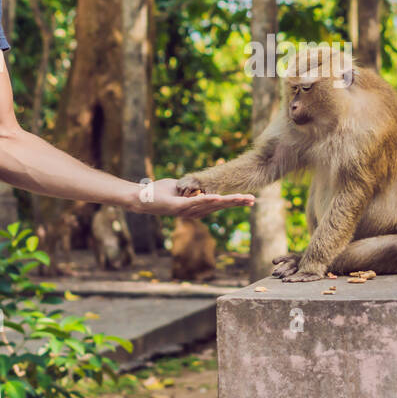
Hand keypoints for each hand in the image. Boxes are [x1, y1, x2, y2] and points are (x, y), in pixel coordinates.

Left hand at [137, 177, 253, 217]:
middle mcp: (195, 211)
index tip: (250, 199)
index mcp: (197, 207)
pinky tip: (218, 198)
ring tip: (242, 198)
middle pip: (220, 206)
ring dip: (227, 201)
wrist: (142, 198)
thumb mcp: (180, 188)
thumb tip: (199, 186)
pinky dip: (207, 200)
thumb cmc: (160, 193)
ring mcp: (187, 211)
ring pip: (211, 204)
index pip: (220, 203)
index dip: (235, 201)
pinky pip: (196, 202)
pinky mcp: (178, 208)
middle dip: (237, 202)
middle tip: (253, 200)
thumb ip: (192, 188)